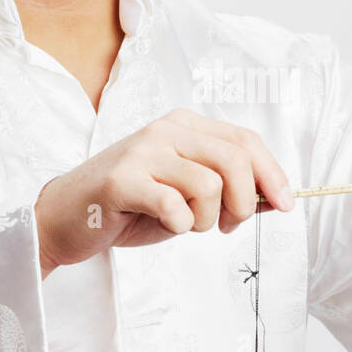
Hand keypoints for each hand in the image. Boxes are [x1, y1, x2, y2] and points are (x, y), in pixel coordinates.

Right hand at [34, 108, 293, 276]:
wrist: (66, 218)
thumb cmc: (132, 207)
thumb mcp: (187, 195)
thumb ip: (227, 190)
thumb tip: (276, 199)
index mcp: (185, 125)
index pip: (245, 141)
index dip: (272, 174)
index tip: (285, 205)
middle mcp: (165, 129)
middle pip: (235, 159)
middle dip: (245, 202)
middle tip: (228, 226)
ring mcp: (142, 151)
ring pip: (209, 185)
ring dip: (206, 219)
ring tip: (185, 225)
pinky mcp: (121, 180)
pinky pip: (174, 206)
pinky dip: (180, 224)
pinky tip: (165, 225)